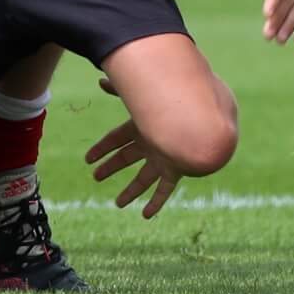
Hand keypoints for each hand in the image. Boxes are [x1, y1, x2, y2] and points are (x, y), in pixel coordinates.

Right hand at [87, 81, 188, 218]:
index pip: (116, 139)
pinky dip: (156, 202)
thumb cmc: (174, 101)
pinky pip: (164, 189)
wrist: (205, 118)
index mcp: (143, 126)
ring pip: (143, 178)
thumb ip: (122, 88)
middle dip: (112, 167)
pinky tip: (147, 215)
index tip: (88, 159)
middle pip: (127, 158)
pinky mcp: (177, 169)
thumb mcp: (143, 95)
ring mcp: (164, 157)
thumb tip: (100, 78)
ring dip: (131, 191)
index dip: (102, 148)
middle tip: (96, 176)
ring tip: (119, 204)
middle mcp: (153, 142)